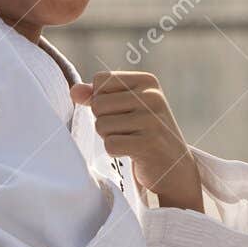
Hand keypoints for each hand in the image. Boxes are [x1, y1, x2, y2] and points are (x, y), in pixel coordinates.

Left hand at [71, 71, 203, 211]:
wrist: (173, 166)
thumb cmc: (143, 132)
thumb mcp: (123, 107)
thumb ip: (97, 95)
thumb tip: (74, 90)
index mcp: (147, 81)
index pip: (100, 80)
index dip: (102, 99)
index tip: (123, 112)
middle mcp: (153, 96)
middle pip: (98, 104)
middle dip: (104, 121)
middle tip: (127, 130)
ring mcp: (153, 119)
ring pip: (101, 125)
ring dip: (110, 137)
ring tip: (131, 140)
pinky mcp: (150, 143)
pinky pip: (110, 144)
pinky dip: (116, 152)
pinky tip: (133, 152)